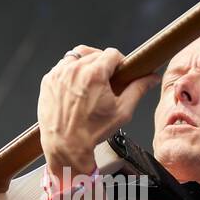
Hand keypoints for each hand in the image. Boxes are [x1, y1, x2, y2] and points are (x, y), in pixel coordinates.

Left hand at [37, 44, 158, 170]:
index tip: (120, 73)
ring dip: (86, 64)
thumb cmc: (92, 131)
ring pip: (77, 56)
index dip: (120, 63)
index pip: (112, 53)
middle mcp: (74, 70)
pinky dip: (71, 72)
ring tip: (91, 82)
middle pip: (95, 53)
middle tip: (106, 82)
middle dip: (103, 64)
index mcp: (94, 74)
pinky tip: (77, 87)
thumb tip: (151, 77)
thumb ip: (138, 89)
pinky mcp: (48, 80)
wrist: (65, 146)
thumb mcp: (122, 111)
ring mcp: (58, 74)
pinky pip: (62, 67)